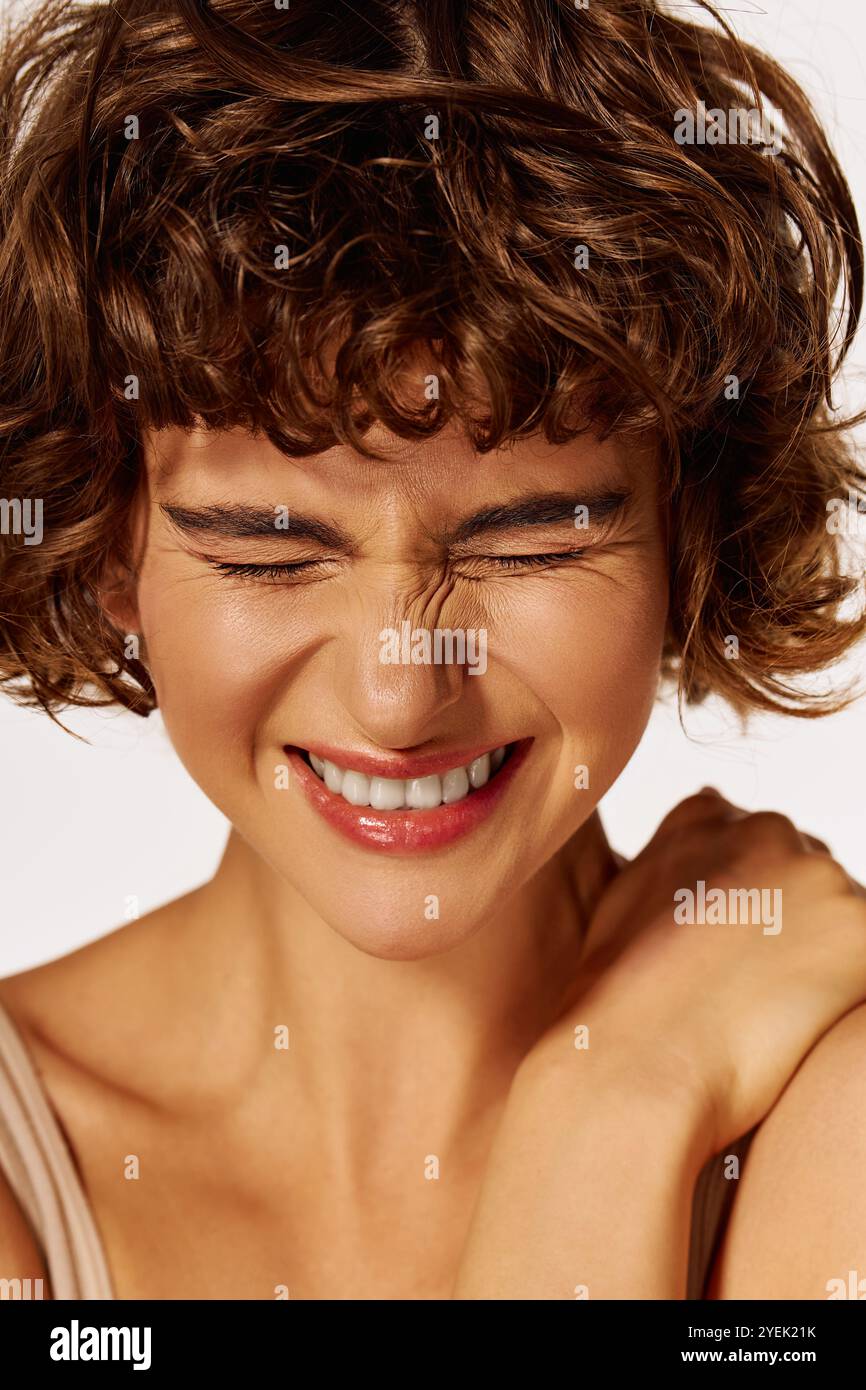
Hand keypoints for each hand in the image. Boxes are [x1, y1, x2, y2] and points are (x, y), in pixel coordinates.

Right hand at [519, 790, 865, 1156]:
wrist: (639, 1054)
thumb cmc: (620, 993)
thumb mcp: (628, 895)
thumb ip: (678, 849)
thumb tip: (713, 798)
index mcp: (704, 816)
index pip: (754, 842)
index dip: (750, 902)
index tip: (730, 946)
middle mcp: (765, 829)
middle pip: (806, 874)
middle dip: (794, 923)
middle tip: (752, 985)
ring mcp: (818, 873)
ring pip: (843, 917)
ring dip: (824, 958)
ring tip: (769, 1009)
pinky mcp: (861, 928)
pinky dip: (847, 992)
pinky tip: (800, 1022)